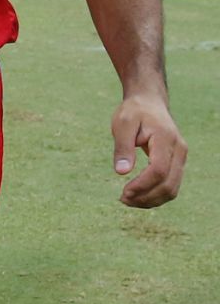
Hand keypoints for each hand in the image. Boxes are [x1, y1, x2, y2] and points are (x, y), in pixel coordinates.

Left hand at [111, 93, 186, 207]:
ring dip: (151, 200)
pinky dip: (156, 195)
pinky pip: (170, 185)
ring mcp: (181, 158)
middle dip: (146, 197)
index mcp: (166, 139)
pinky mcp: (177, 164)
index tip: (124, 192)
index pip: (159, 170)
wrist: (149, 103)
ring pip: (172, 189)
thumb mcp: (123, 123)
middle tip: (123, 199)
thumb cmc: (134, 111)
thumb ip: (123, 147)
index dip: (143, 185)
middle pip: (168, 184)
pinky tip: (138, 196)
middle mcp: (179, 151)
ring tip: (128, 200)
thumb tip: (121, 172)